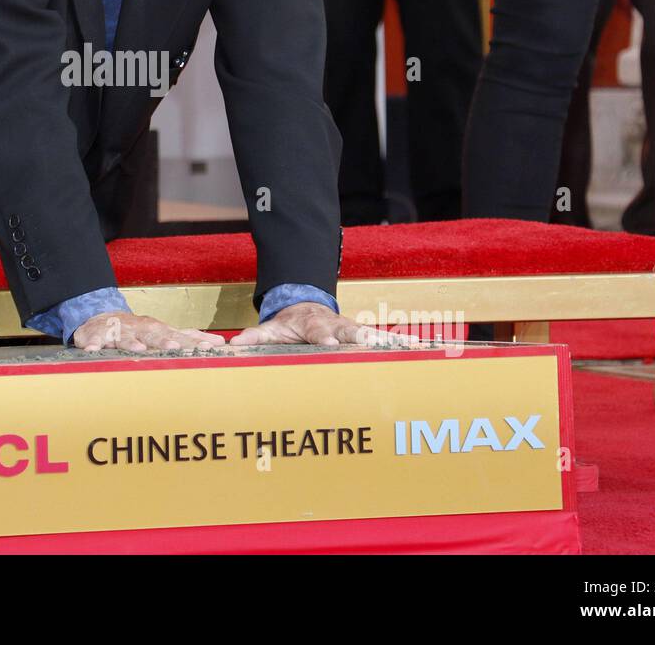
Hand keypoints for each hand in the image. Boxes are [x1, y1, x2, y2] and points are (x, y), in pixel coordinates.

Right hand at [72, 311, 227, 352]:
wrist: (101, 318)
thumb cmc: (138, 329)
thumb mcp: (164, 331)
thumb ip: (190, 337)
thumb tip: (220, 341)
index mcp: (158, 329)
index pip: (180, 335)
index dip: (194, 341)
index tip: (210, 347)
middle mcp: (140, 328)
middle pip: (154, 334)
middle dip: (164, 341)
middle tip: (175, 347)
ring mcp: (119, 331)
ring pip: (125, 337)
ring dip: (131, 343)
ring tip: (139, 350)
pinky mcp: (98, 335)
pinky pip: (95, 340)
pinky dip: (93, 344)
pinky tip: (92, 350)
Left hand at [229, 301, 420, 348]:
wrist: (307, 307)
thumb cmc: (288, 325)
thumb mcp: (270, 329)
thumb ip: (255, 337)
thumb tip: (235, 345)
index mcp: (314, 325)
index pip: (319, 332)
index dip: (324, 337)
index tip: (329, 343)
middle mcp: (337, 325)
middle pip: (351, 331)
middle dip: (360, 337)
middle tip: (370, 342)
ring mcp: (353, 330)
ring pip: (372, 335)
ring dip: (388, 340)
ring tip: (407, 346)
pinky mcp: (364, 337)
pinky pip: (384, 341)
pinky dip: (400, 343)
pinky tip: (420, 347)